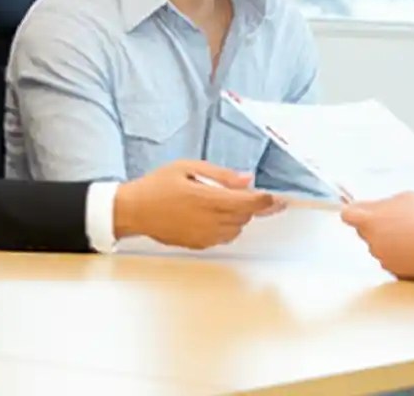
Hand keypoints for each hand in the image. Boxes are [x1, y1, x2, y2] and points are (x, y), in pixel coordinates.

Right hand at [113, 160, 279, 248]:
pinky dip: (226, 227)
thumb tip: (247, 179)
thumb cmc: (157, 186)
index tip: (279, 199)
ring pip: (237, 229)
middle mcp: (209, 220)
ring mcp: (204, 236)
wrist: (134, 210)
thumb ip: (221, 174)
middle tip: (242, 193)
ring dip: (238, 217)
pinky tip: (212, 215)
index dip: (267, 201)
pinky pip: (223, 238)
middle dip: (250, 205)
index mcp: (208, 199)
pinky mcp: (198, 245)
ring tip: (219, 202)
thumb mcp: (188, 167)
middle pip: (246, 217)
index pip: (248, 203)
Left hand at [341, 192, 413, 280]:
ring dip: (389, 241)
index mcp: (371, 221)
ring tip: (411, 234)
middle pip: (365, 231)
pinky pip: (392, 260)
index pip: (348, 215)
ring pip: (379, 247)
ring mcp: (384, 259)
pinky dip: (400, 255)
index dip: (355, 211)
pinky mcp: (397, 272)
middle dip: (376, 226)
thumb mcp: (405, 198)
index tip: (361, 210)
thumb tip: (374, 208)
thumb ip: (382, 204)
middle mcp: (373, 242)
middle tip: (397, 220)